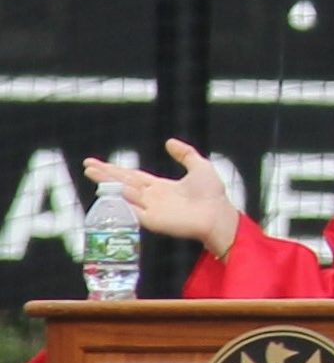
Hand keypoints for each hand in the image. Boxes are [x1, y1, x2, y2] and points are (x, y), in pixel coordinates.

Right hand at [84, 138, 239, 257]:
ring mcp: (151, 210)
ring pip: (124, 194)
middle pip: (123, 184)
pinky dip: (120, 202)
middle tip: (87, 166)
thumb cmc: (213, 194)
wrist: (218, 213)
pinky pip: (132, 211)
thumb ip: (185, 154)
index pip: (132, 176)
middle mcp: (152, 198)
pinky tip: (108, 193)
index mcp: (160, 187)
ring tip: (93, 173)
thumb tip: (170, 142)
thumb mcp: (199, 166)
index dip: (115, 170)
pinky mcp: (153, 221)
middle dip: (105, 174)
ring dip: (109, 184)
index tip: (97, 163)